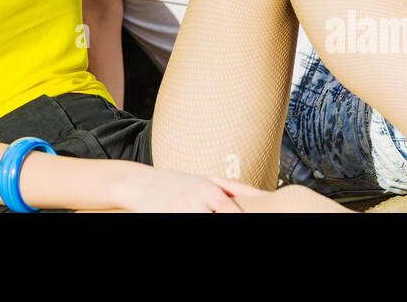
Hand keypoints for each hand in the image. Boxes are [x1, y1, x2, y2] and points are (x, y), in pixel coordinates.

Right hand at [118, 167, 266, 211]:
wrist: (139, 183)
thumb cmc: (179, 183)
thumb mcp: (208, 180)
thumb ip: (239, 189)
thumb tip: (267, 196)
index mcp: (208, 189)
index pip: (231, 211)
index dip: (240, 219)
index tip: (256, 221)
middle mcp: (194, 201)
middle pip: (217, 218)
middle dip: (223, 221)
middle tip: (215, 214)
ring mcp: (179, 212)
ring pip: (200, 222)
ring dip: (204, 220)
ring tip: (202, 213)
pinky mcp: (166, 219)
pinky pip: (182, 225)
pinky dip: (187, 223)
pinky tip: (188, 216)